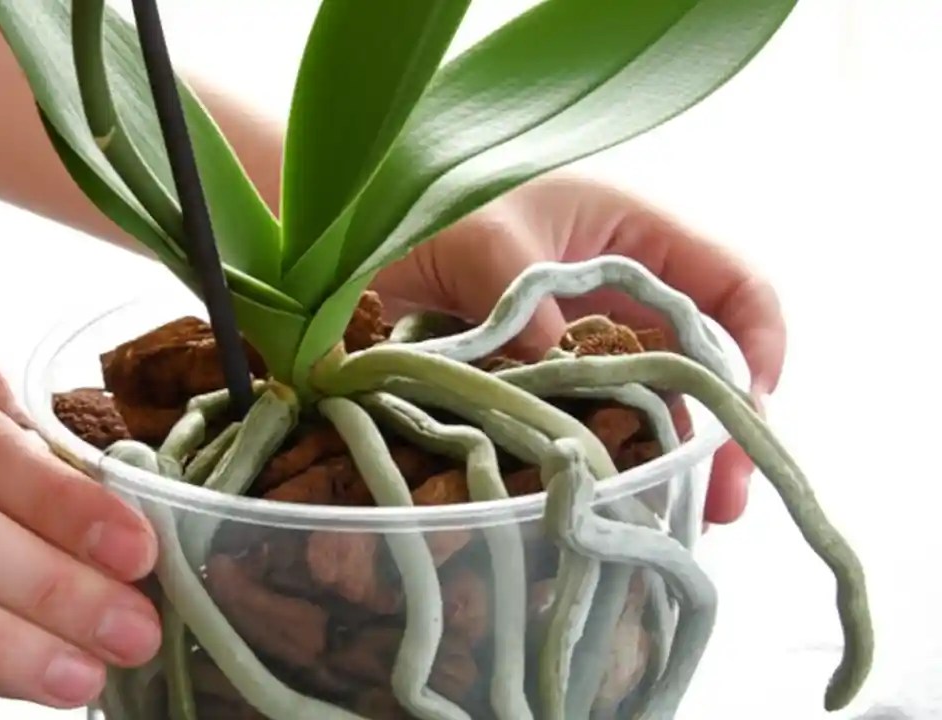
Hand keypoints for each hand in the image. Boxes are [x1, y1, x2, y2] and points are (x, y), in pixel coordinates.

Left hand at [371, 174, 785, 524]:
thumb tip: (559, 371)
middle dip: (717, 428)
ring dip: (660, 454)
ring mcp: (575, 335)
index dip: (757, 346)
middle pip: (696, 359)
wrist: (353, 225)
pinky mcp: (534, 373)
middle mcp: (615, 289)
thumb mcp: (480, 236)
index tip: (748, 413)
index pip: (730, 285)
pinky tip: (600, 496)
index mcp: (628, 233)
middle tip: (724, 500)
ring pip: (643, 397)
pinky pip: (582, 415)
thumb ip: (526, 298)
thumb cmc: (423, 197)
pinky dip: (596, 454)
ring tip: (665, 515)